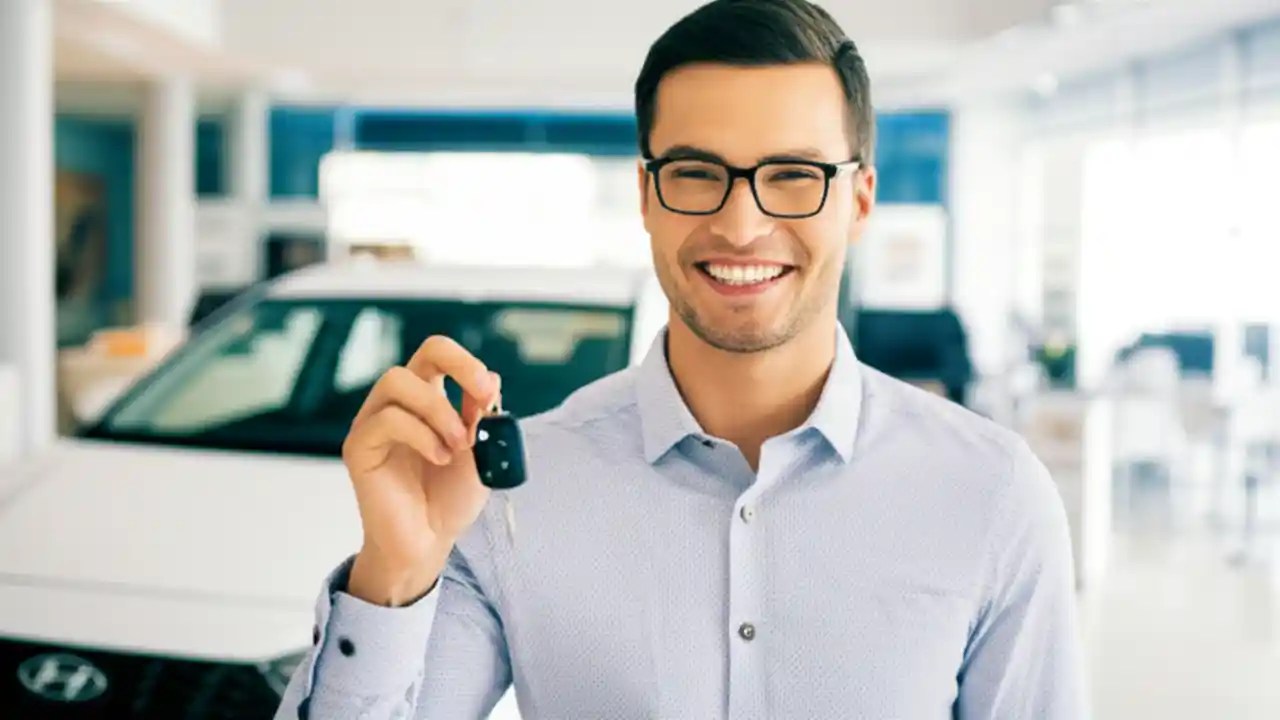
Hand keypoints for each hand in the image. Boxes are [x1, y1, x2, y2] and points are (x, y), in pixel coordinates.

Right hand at [341, 335, 500, 604]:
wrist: (428, 542)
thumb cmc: (450, 498)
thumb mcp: (480, 454)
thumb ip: (482, 417)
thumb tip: (492, 378)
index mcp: (428, 397)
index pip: (439, 354)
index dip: (466, 361)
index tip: (488, 390)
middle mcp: (399, 402)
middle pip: (422, 353)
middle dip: (459, 368)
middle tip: (482, 401)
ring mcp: (375, 421)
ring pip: (397, 381)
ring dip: (438, 410)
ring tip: (457, 446)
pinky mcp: (359, 447)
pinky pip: (386, 420)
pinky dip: (421, 435)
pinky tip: (439, 458)